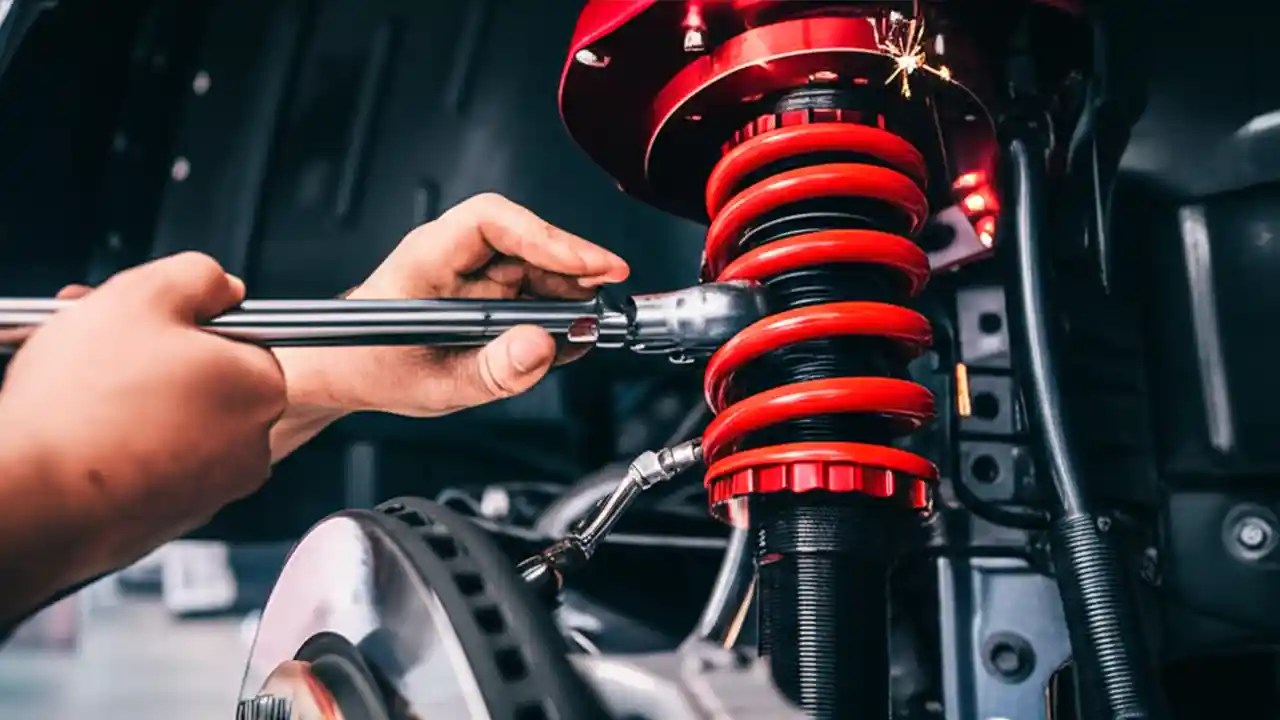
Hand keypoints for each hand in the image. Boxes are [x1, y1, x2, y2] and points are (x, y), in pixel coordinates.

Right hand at [0, 252, 285, 616]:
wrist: (34, 501)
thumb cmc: (83, 406)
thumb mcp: (144, 297)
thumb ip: (197, 276)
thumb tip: (222, 286)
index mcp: (261, 387)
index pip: (239, 336)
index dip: (183, 323)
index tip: (144, 325)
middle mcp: (252, 447)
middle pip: (206, 380)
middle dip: (154, 361)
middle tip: (100, 350)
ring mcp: (213, 490)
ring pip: (174, 422)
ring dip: (133, 401)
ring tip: (82, 394)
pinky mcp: (172, 519)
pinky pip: (150, 464)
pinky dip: (122, 447)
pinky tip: (82, 437)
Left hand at [270, 193, 628, 455]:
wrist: (345, 371)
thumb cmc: (371, 366)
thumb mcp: (433, 384)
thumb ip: (490, 372)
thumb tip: (543, 348)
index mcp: (428, 257)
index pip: (494, 221)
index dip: (548, 237)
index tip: (588, 263)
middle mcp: (453, 255)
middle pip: (526, 240)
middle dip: (574, 262)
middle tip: (611, 288)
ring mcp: (471, 272)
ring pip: (535, 265)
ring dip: (572, 289)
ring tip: (596, 319)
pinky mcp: (485, 293)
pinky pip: (531, 291)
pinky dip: (559, 309)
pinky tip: (575, 333)